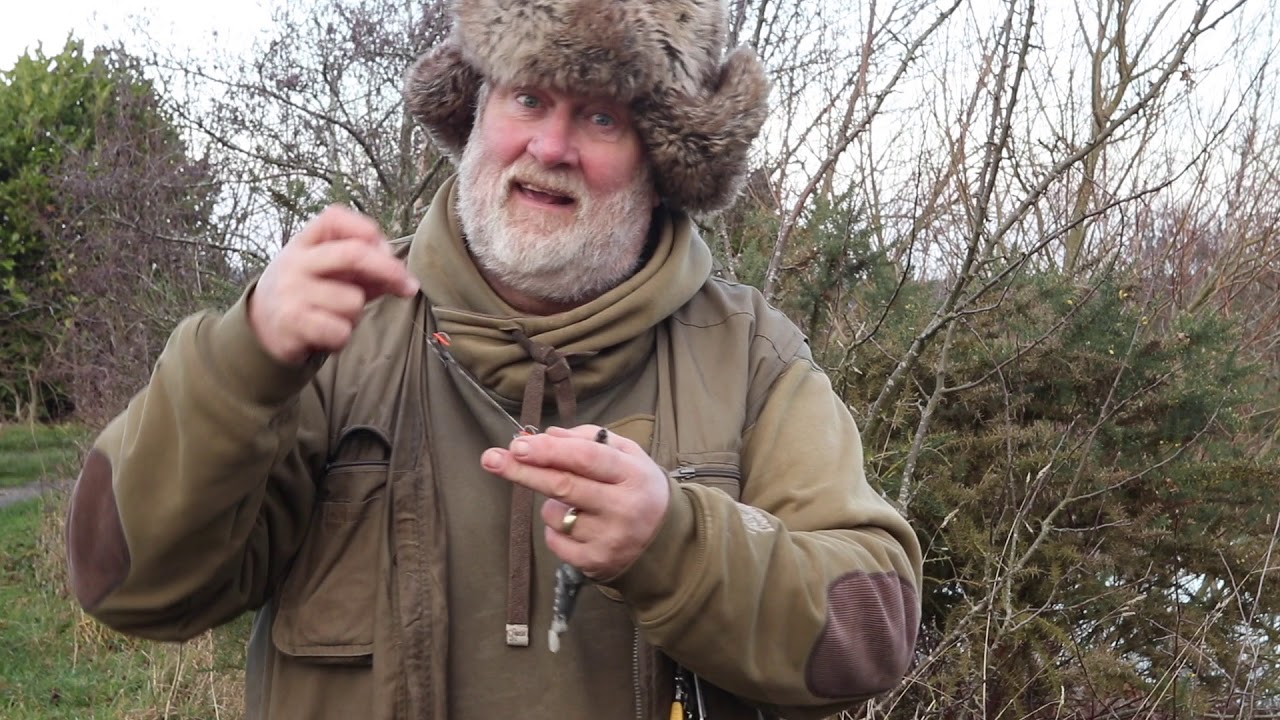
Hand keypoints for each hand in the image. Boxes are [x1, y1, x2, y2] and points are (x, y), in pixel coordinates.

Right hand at [249, 205, 418, 364]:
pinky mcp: (292, 323)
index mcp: (305, 242)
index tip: (387, 250)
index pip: (336, 217)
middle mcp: (295, 261)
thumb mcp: (331, 273)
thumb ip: (365, 270)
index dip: (368, 231)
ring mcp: (291, 291)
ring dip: (355, 314)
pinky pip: (341, 330)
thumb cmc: (308, 294)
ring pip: (353, 300)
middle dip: (389, 269)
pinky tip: (327, 334)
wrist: (262, 327)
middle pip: (354, 253)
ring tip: (335, 316)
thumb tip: (405, 280)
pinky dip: (342, 337)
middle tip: (409, 286)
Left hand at [481, 425, 670, 579]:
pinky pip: (555, 542)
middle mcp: (623, 509)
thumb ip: (589, 439)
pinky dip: (555, 530)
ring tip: (576, 504)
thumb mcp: (626, 455)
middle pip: (563, 486)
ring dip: (551, 504)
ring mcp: (610, 539)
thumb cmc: (637, 487)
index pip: (586, 459)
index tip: (518, 444)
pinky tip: (577, 526)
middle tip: (492, 458)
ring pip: (555, 515)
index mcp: (633, 475)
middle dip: (522, 471)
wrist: (665, 541)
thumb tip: (545, 435)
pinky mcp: (596, 564)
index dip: (549, 451)